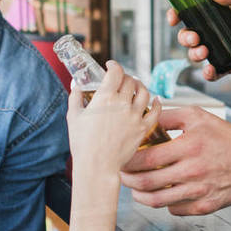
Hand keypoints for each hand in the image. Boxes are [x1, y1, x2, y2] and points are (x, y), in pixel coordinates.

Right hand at [67, 61, 156, 176]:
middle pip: (130, 80)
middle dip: (125, 77)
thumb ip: (76, 97)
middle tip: (121, 80)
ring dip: (140, 86)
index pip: (115, 72)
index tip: (111, 66)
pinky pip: (156, 112)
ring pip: (144, 92)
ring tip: (136, 88)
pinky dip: (157, 103)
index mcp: (105, 97)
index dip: (114, 65)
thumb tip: (76, 86)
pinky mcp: (142, 128)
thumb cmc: (82, 143)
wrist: (96, 166)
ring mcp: (134, 116)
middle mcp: (122, 103)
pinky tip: (156, 100)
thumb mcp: (74, 117)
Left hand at [120, 106, 230, 215]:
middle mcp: (192, 171)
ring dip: (140, 196)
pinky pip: (175, 210)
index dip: (128, 162)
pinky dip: (164, 203)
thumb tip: (144, 118)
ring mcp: (198, 191)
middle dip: (128, 180)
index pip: (146, 159)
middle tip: (122, 176)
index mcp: (188, 147)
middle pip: (147, 183)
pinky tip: (163, 194)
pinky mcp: (204, 206)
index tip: (122, 160)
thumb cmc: (223, 136)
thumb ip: (168, 116)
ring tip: (136, 188)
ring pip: (157, 201)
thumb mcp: (196, 116)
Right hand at [166, 0, 230, 79]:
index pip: (188, 15)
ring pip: (196, 55)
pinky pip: (215, 72)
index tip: (174, 17)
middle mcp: (214, 32)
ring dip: (193, 55)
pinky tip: (210, 70)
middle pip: (187, 37)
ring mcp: (221, 49)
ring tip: (204, 50)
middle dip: (185, 38)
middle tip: (195, 37)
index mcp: (214, 14)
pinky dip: (208, 73)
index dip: (176, 16)